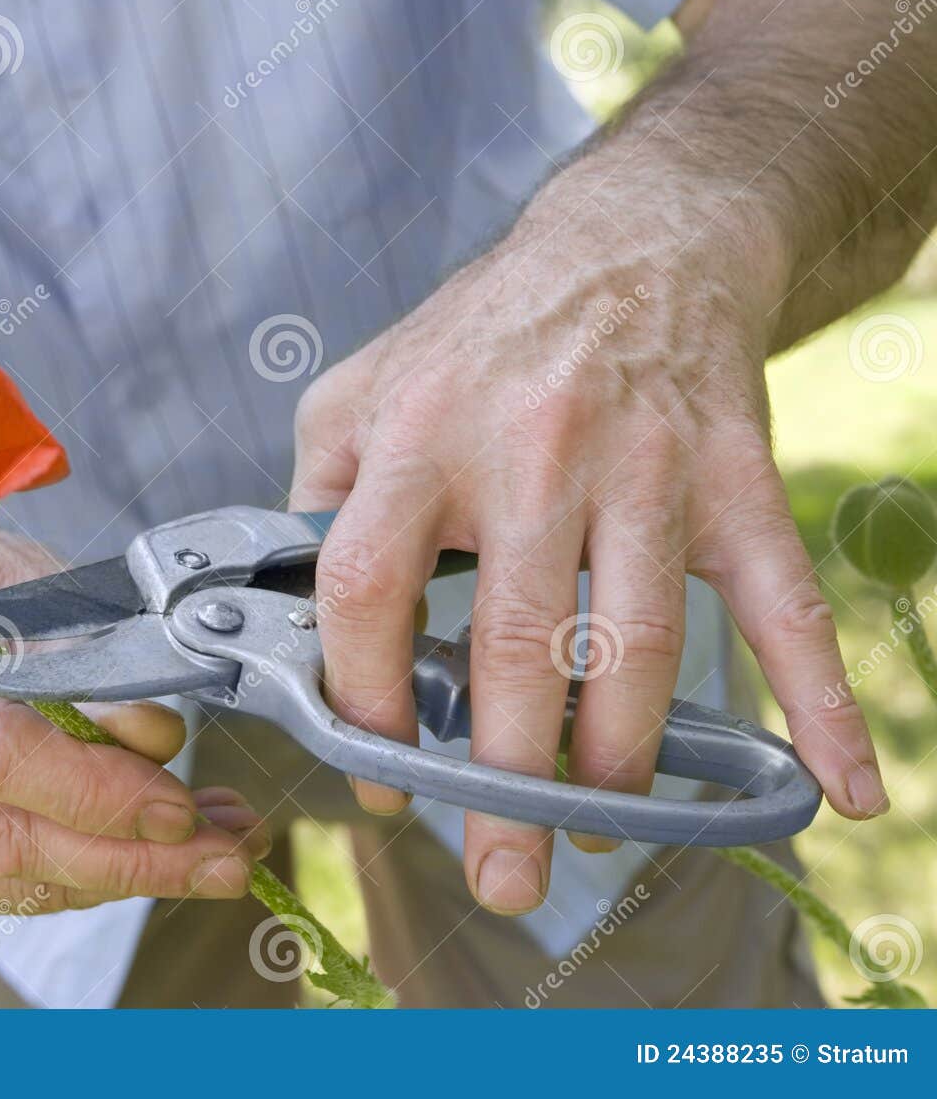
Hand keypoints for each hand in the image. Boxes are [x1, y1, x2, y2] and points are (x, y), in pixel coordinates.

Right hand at [0, 529, 268, 913]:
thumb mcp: (32, 581)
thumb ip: (88, 654)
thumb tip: (155, 739)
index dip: (90, 791)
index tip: (179, 810)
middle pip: (6, 838)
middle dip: (134, 859)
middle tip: (230, 860)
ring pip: (11, 879)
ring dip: (126, 876)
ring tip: (216, 853)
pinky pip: (1, 891)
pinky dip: (84, 880)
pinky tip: (149, 858)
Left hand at [290, 194, 886, 914]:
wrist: (632, 243)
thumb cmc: (484, 335)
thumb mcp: (358, 389)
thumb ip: (312, 494)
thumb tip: (280, 603)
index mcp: (418, 440)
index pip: (367, 592)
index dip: (361, 696)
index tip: (373, 769)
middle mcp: (529, 454)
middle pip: (511, 646)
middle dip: (503, 782)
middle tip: (500, 876)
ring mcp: (642, 470)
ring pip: (635, 647)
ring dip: (619, 764)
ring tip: (598, 834)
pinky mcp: (732, 482)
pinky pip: (780, 602)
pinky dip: (819, 700)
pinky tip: (838, 788)